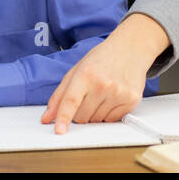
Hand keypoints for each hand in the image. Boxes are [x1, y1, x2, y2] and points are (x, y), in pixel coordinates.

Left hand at [41, 16, 163, 133]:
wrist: (129, 48)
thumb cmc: (102, 59)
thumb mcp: (76, 70)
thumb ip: (59, 95)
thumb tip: (47, 117)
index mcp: (85, 74)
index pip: (71, 101)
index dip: (63, 117)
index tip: (59, 130)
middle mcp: (103, 84)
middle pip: (82, 116)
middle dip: (80, 112)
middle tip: (87, 96)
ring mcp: (118, 93)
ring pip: (96, 120)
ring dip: (95, 113)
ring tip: (102, 93)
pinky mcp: (131, 100)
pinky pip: (112, 120)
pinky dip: (108, 114)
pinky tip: (112, 97)